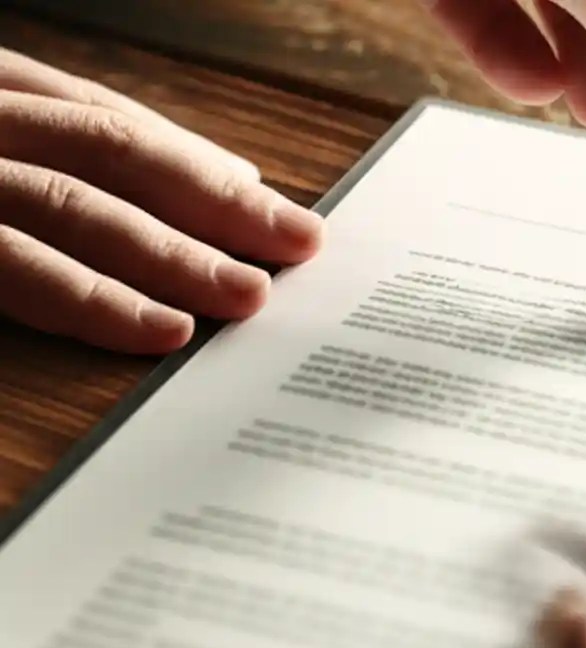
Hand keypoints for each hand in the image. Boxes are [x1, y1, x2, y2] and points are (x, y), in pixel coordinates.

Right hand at [0, 48, 323, 354]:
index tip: (278, 209)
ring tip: (250, 295)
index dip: (201, 166)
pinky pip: (18, 267)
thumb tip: (234, 173)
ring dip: (174, 256)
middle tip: (298, 244)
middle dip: (215, 201)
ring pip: (76, 205)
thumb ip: (85, 159)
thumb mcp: (3, 154)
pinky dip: (95, 300)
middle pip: (113, 151)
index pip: (111, 124)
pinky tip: (167, 328)